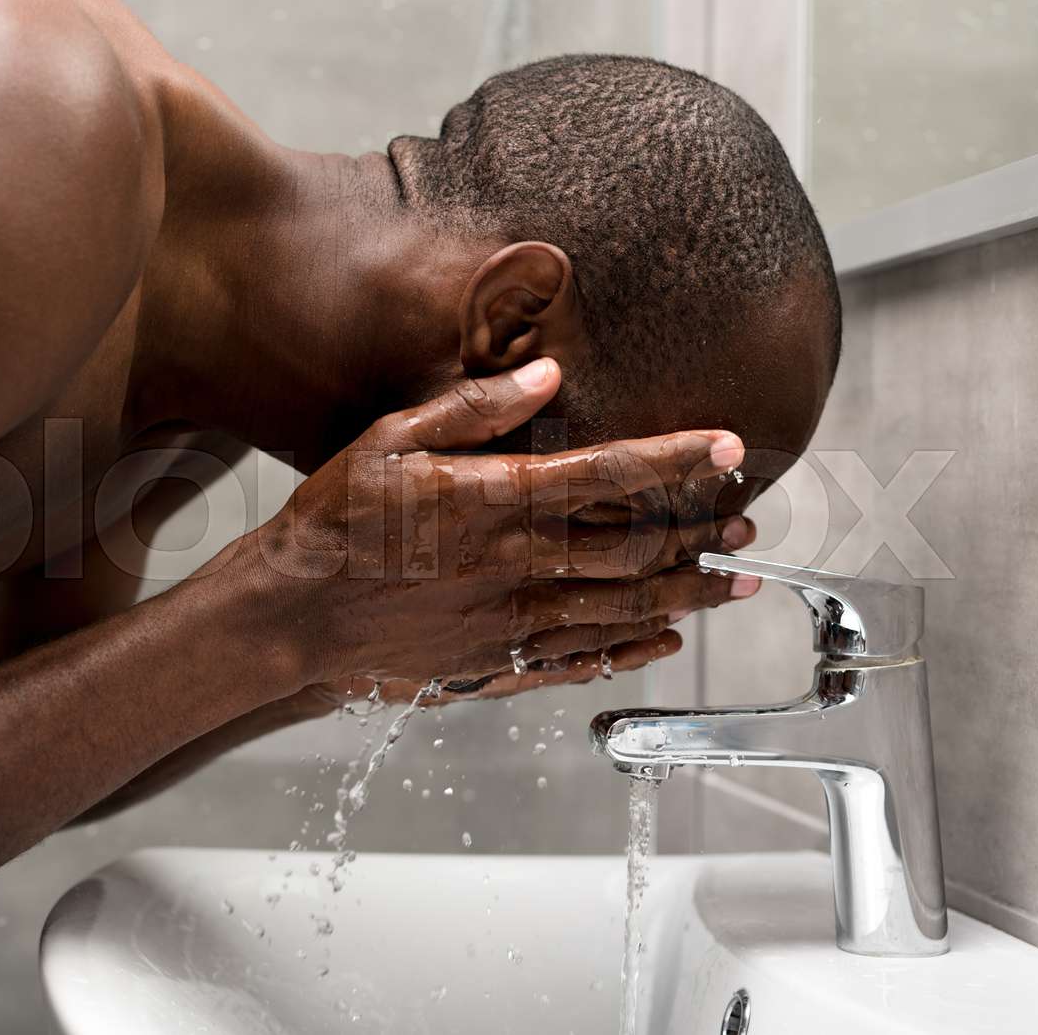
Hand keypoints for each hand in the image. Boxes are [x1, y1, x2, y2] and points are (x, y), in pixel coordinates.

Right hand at [247, 358, 760, 691]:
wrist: (290, 615)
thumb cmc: (335, 520)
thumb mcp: (390, 440)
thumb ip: (474, 408)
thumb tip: (547, 372)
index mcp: (497, 500)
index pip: (612, 473)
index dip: (679, 459)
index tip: (730, 448)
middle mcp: (517, 564)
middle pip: (635, 549)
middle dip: (701, 534)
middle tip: (747, 524)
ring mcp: (509, 621)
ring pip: (622, 610)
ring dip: (687, 595)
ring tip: (734, 583)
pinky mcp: (493, 665)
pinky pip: (579, 662)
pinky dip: (630, 652)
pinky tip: (662, 642)